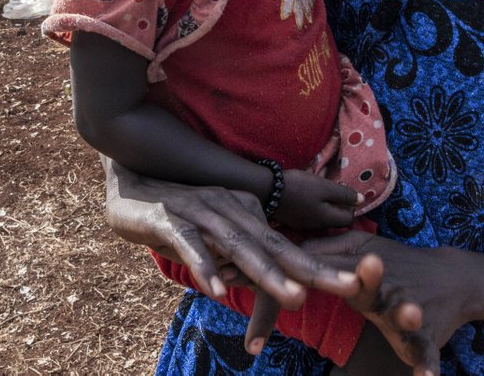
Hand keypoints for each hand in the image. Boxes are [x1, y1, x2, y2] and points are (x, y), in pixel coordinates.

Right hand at [103, 160, 361, 306]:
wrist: (129, 185)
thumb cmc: (177, 217)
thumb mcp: (214, 238)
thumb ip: (239, 258)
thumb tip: (264, 283)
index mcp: (246, 215)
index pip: (287, 247)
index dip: (319, 267)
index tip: (354, 284)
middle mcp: (231, 211)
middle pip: (275, 246)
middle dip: (311, 270)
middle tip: (347, 287)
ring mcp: (202, 214)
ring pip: (239, 247)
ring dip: (266, 273)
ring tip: (295, 298)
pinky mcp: (170, 220)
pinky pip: (190, 245)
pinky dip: (204, 266)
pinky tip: (216, 290)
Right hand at [273, 168, 358, 229]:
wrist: (267, 190)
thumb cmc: (299, 187)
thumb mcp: (324, 187)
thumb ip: (344, 194)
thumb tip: (362, 200)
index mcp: (327, 220)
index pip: (349, 218)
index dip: (351, 205)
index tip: (344, 191)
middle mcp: (318, 227)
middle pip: (336, 218)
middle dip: (338, 204)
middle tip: (333, 188)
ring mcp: (304, 225)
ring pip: (323, 216)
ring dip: (325, 204)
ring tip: (319, 188)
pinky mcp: (294, 221)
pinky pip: (311, 214)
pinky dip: (313, 205)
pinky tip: (307, 195)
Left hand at [306, 231, 483, 374]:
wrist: (452, 278)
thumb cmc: (394, 264)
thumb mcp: (360, 248)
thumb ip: (325, 251)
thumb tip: (287, 252)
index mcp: (363, 271)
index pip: (334, 272)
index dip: (315, 275)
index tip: (293, 280)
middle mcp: (386, 291)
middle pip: (374, 287)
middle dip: (371, 278)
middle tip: (371, 265)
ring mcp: (409, 312)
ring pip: (406, 317)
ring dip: (407, 316)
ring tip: (412, 315)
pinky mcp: (428, 338)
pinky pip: (427, 353)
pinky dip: (428, 366)